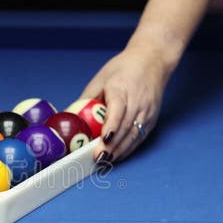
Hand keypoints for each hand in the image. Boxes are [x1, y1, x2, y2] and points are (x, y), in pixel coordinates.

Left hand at [79, 46, 171, 169]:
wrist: (152, 61)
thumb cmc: (123, 68)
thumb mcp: (101, 78)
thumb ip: (87, 98)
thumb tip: (70, 117)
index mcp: (122, 88)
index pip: (118, 110)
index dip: (112, 125)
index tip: (104, 138)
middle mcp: (137, 101)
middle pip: (125, 127)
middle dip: (112, 145)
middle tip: (98, 157)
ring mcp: (147, 111)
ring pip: (134, 135)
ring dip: (120, 151)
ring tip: (105, 161)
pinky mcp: (152, 118)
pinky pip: (140, 137)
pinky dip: (128, 148)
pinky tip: (117, 155)